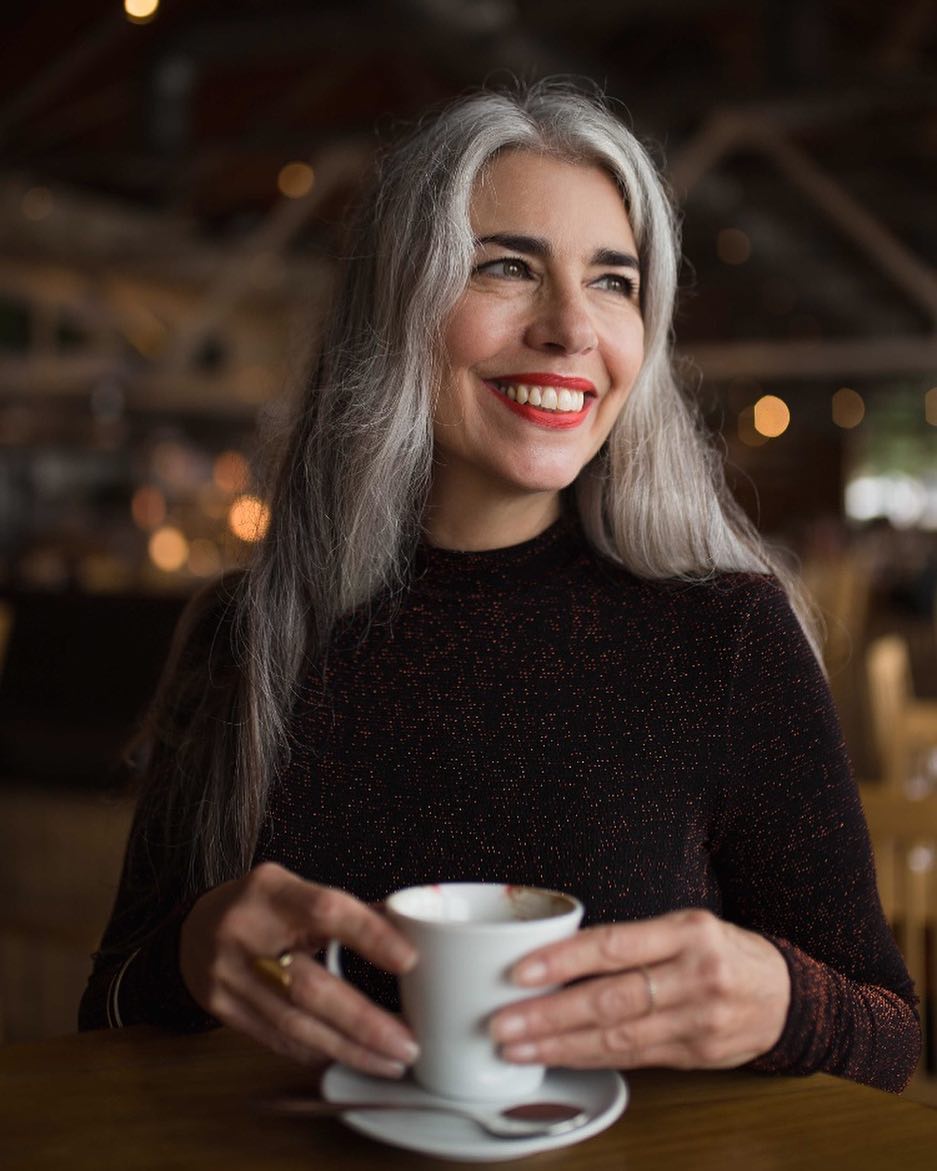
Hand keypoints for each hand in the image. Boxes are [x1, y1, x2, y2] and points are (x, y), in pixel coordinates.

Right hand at [179, 862, 418, 1076]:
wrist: (194, 927)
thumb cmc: (260, 906)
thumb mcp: (296, 890)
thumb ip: (345, 910)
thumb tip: (405, 926)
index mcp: (270, 891)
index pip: (325, 911)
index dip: (369, 936)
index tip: (409, 960)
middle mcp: (245, 933)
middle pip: (308, 986)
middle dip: (364, 1021)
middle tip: (407, 1041)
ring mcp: (229, 975)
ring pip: (294, 1024)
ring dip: (348, 1049)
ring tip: (390, 1060)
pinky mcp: (223, 1009)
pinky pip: (277, 1039)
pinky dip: (318, 1051)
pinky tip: (350, 1058)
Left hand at [490, 909, 789, 1069]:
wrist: (785, 996)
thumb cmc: (722, 951)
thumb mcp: (684, 926)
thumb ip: (633, 940)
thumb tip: (559, 953)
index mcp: (687, 931)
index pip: (614, 945)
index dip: (564, 960)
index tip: (520, 972)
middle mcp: (696, 976)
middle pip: (611, 999)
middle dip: (550, 1014)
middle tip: (504, 1021)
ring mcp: (699, 1020)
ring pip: (617, 1037)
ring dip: (560, 1045)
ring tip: (517, 1046)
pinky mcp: (696, 1054)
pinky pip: (633, 1058)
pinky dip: (590, 1059)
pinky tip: (558, 1057)